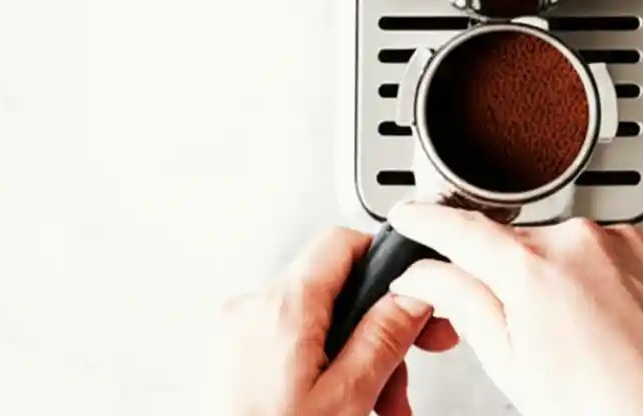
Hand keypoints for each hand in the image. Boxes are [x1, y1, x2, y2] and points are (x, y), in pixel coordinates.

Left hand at [213, 228, 458, 415]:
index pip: (342, 243)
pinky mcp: (230, 358)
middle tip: (406, 374)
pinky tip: (341, 405)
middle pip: (335, 292)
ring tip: (377, 409)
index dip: (385, 264)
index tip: (412, 297)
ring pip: (317, 325)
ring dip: (354, 360)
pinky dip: (321, 368)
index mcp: (281, 308)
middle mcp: (251, 310)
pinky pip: (289, 345)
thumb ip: (384, 337)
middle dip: (378, 333)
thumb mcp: (347, 398)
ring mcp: (236, 335)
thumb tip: (412, 294)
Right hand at [387, 204, 642, 415]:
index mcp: (531, 266)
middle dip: (497, 272)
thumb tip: (424, 275)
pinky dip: (584, 273)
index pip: (460, 227)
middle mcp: (575, 240)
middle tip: (510, 326)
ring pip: (554, 244)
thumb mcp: (507, 361)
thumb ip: (461, 302)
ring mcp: (614, 241)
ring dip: (544, 274)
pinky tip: (590, 317)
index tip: (409, 215)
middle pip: (509, 241)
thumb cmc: (596, 407)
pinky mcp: (642, 248)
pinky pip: (594, 247)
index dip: (426, 220)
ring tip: (565, 333)